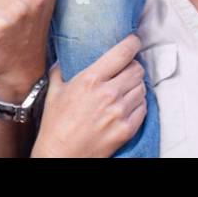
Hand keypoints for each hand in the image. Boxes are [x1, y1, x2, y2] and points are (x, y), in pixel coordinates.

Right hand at [31, 33, 146, 156]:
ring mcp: (119, 113)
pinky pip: (143, 109)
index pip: (122, 53)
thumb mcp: (54, 90)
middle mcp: (108, 94)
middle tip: (127, 69)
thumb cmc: (55, 124)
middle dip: (134, 66)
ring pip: (142, 88)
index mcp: (91, 79)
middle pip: (137, 69)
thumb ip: (61, 69)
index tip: (134, 40)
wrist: (61, 155)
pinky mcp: (127, 130)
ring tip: (126, 88)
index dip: (132, 43)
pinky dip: (139, 104)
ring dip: (136, 86)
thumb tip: (64, 57)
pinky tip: (128, 105)